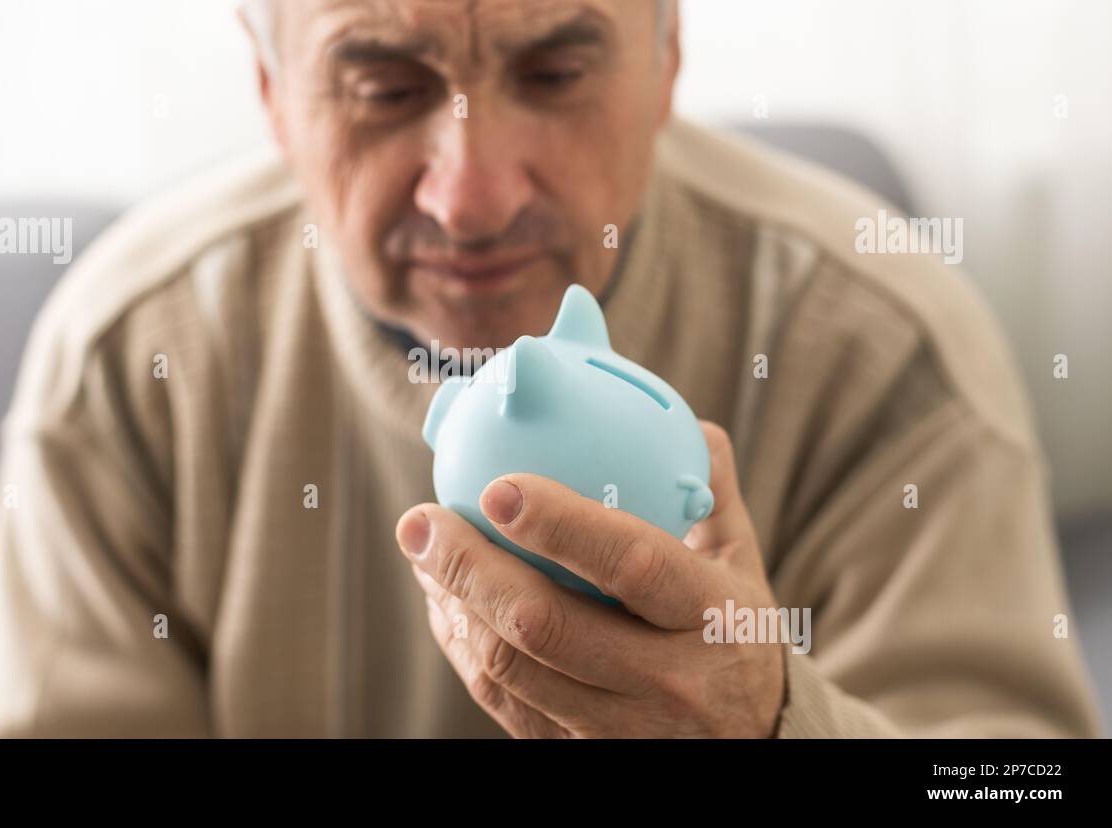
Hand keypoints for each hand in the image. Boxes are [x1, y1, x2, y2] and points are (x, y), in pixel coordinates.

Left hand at [396, 422, 786, 737]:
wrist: (756, 743)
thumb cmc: (736, 632)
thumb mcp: (742, 562)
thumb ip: (707, 488)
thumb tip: (675, 413)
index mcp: (710, 614)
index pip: (629, 562)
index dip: (559, 524)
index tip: (497, 487)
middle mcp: (666, 678)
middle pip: (545, 625)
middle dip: (467, 568)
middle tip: (420, 519)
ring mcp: (619, 726)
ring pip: (510, 669)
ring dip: (453, 604)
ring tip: (421, 550)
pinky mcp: (579, 752)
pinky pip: (503, 700)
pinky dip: (461, 646)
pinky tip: (444, 601)